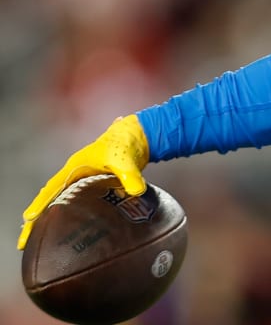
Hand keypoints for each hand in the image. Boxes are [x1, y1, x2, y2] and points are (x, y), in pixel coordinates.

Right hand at [17, 115, 149, 249]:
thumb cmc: (125, 143)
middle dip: (36, 219)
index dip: (40, 204)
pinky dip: (68, 217)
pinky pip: (75, 205)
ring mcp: (82, 182)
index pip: (52, 188)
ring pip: (60, 203)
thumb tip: (136, 191)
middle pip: (50, 199)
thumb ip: (130, 175)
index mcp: (75, 167)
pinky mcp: (93, 188)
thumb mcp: (126, 159)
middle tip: (24, 242)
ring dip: (48, 220)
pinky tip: (66, 233)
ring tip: (36, 242)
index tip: (28, 219)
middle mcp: (74, 175)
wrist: (137, 136)